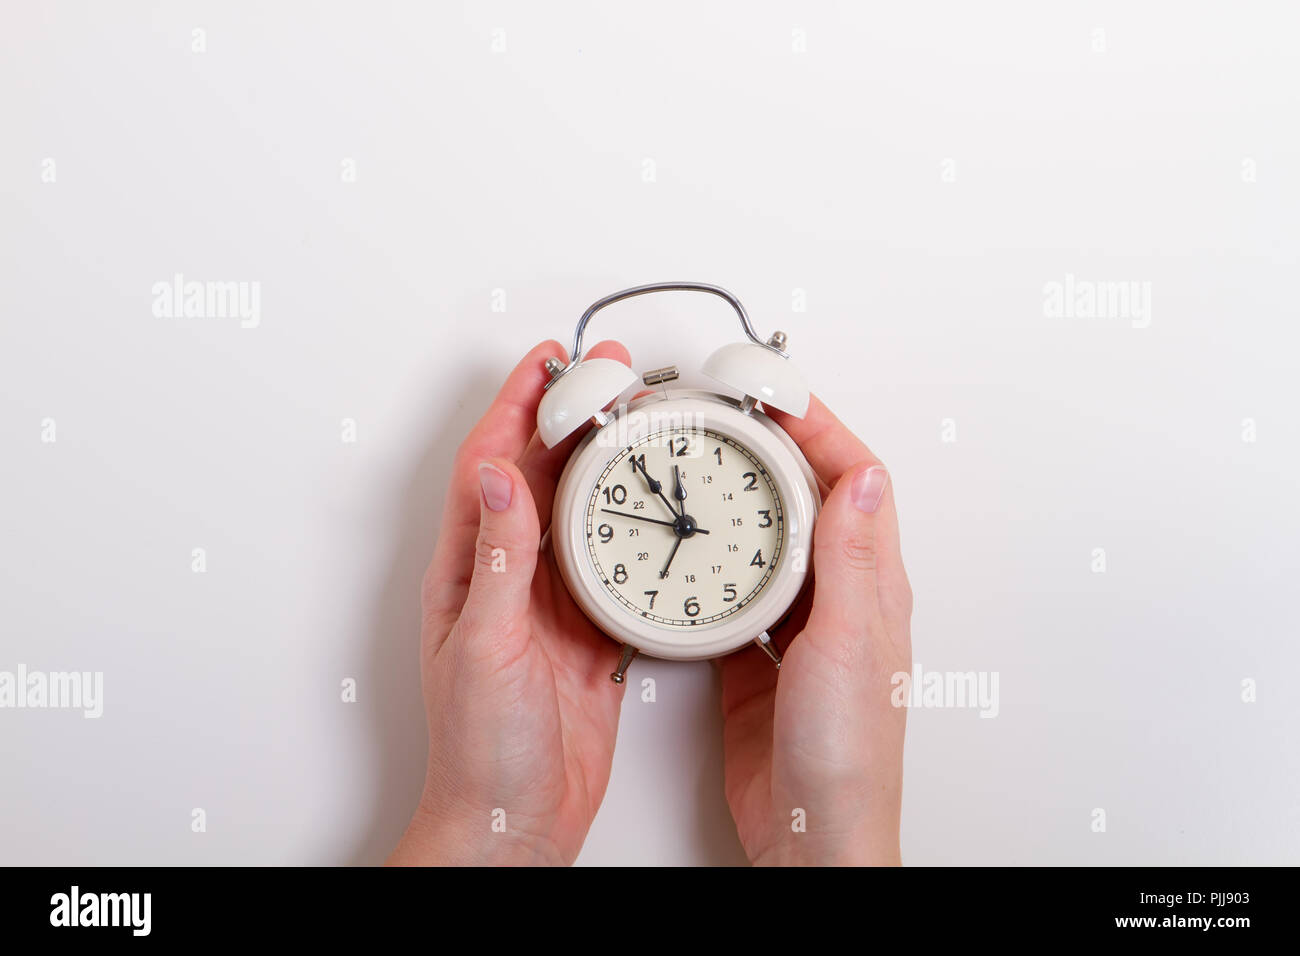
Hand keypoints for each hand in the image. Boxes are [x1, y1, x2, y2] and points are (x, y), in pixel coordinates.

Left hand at [388, 339, 632, 865]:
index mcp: (471, 572)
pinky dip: (636, 531)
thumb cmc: (482, 751)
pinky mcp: (588, 634)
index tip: (547, 362)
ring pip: (579, 513)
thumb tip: (496, 474)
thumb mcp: (487, 646)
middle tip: (606, 375)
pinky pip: (614, 565)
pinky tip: (655, 512)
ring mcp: (550, 605)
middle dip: (567, 417)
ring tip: (634, 422)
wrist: (517, 823)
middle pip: (538, 476)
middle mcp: (508, 579)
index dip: (515, 407)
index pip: (488, 466)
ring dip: (603, 464)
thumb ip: (500, 559)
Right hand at [719, 396, 912, 865]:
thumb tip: (863, 476)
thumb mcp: (848, 641)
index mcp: (870, 586)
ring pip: (768, 542)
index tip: (774, 396)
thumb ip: (850, 558)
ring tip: (706, 466)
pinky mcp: (757, 659)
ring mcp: (796, 629)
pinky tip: (688, 555)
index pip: (854, 480)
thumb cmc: (847, 753)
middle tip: (730, 416)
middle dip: (773, 449)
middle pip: (808, 500)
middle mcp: (837, 601)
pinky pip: (731, 593)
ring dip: (741, 500)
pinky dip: (711, 563)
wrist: (812, 831)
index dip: (819, 428)